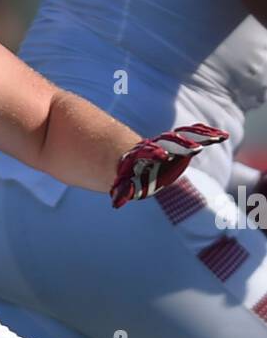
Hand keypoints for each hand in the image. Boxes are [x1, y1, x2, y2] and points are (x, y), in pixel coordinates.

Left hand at [110, 124, 228, 208]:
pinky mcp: (183, 144)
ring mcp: (172, 144)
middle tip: (196, 148)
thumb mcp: (125, 185)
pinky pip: (196, 136)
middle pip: (170, 142)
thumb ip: (123, 192)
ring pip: (186, 136)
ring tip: (219, 137)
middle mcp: (160, 147)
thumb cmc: (130, 176)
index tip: (162, 156)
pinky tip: (222, 135)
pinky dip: (208, 135)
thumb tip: (116, 202)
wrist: (137, 162)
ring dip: (202, 136)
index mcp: (145, 156)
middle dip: (182, 145)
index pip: (149, 153)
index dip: (154, 154)